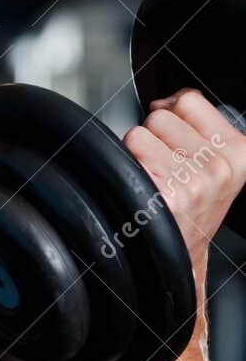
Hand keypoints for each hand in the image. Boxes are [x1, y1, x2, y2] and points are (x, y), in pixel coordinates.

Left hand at [122, 88, 245, 271]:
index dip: (173, 116)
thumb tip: (163, 101)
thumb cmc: (190, 208)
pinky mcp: (166, 195)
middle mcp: (220, 167)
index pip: (189, 100)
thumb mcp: (214, 163)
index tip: (175, 142)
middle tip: (163, 171)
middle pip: (161, 116)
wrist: (179, 260)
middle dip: (155, 139)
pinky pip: (130, 153)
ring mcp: (194, 182)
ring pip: (140, 133)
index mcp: (239, 153)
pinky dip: (126, 169)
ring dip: (137, 155)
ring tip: (153, 181)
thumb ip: (195, 122)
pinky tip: (143, 192)